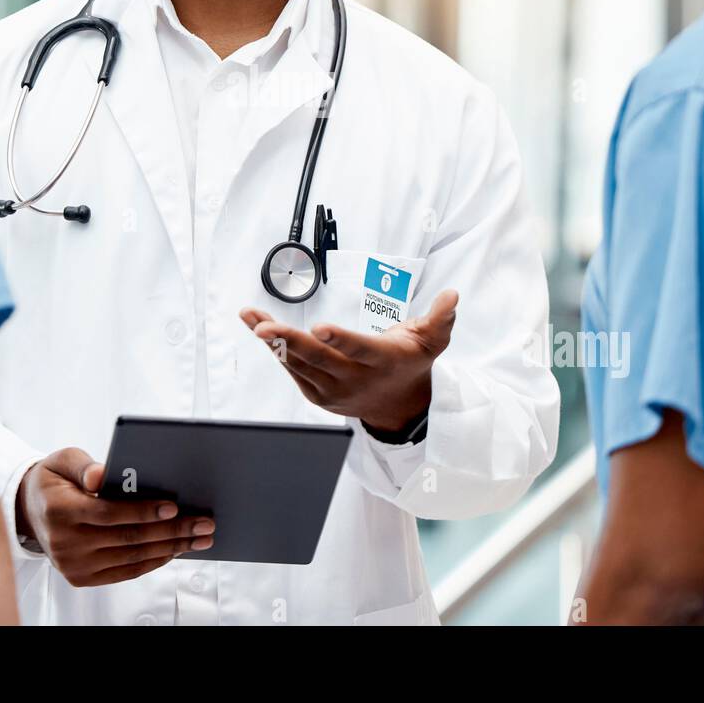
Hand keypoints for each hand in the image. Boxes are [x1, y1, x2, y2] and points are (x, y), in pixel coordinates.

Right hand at [16, 447, 213, 586]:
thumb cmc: (54, 480)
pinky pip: (125, 572)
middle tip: (204, 524)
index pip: (109, 514)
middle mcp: (64, 543)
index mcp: (59, 510)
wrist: (31, 510)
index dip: (143, 511)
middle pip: (127, 539)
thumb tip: (102, 476)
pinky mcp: (81, 578)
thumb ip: (84, 466)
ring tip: (199, 538)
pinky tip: (175, 550)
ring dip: (170, 549)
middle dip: (171, 531)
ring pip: (131, 559)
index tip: (174, 505)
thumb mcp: (63, 460)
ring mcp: (73, 565)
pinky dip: (153, 561)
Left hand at [239, 290, 457, 433]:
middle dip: (289, 341)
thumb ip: (440, 317)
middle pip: (319, 358)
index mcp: (383, 362)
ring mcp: (334, 390)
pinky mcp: (318, 393)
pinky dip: (276, 350)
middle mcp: (356, 379)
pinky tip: (259, 329)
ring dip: (273, 341)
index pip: (360, 350)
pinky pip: (293, 369)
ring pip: (299, 363)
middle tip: (264, 326)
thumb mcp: (432, 341)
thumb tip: (452, 295)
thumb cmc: (411, 363)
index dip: (340, 339)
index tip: (320, 327)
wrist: (399, 407)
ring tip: (251, 319)